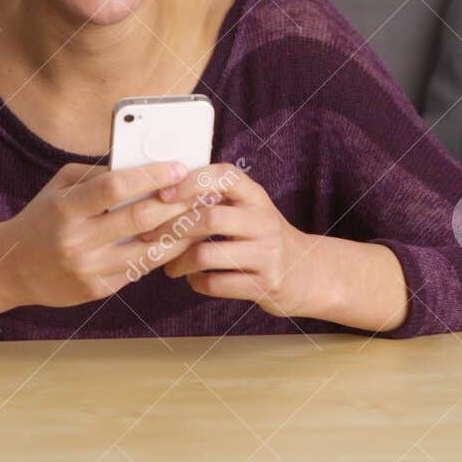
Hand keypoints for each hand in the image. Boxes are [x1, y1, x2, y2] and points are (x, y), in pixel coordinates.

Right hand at [0, 161, 201, 308]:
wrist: (12, 268)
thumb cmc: (43, 218)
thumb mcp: (60, 187)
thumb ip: (97, 175)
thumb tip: (142, 163)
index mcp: (66, 208)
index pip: (115, 187)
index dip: (151, 176)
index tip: (178, 167)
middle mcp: (77, 240)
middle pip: (140, 218)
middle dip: (177, 203)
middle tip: (203, 191)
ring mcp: (89, 268)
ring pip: (149, 250)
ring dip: (181, 232)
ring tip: (202, 216)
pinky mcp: (98, 289)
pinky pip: (139, 269)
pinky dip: (163, 253)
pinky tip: (180, 240)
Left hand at [143, 162, 323, 317]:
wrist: (308, 272)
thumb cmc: (263, 237)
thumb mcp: (250, 209)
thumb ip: (217, 199)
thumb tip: (161, 194)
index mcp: (256, 197)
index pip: (224, 176)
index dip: (191, 182)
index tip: (164, 194)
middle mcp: (263, 221)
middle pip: (210, 218)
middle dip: (174, 229)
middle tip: (153, 237)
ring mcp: (266, 254)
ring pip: (208, 255)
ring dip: (180, 262)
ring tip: (171, 267)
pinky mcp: (264, 284)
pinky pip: (217, 284)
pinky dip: (197, 283)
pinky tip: (194, 280)